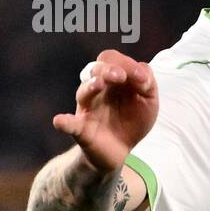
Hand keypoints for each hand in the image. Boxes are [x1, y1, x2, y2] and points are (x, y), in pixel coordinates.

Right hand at [53, 50, 158, 171]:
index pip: (112, 60)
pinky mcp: (81, 129)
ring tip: (99, 84)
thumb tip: (141, 74)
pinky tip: (60, 121)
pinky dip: (65, 122)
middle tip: (119, 76)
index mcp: (114, 80)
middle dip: (107, 69)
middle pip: (95, 69)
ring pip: (83, 92)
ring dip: (90, 86)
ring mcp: (87, 108)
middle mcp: (97, 90)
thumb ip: (148, 84)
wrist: (121, 150)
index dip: (126, 64)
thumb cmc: (133, 119)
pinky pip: (70, 124)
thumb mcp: (149, 101)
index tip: (142, 79)